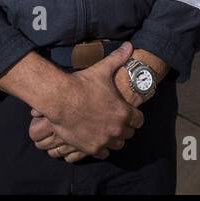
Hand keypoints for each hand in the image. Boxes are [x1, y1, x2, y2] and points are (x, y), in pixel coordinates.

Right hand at [28, 42, 141, 160]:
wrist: (60, 99)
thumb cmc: (82, 84)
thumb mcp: (102, 70)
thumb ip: (118, 58)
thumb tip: (129, 46)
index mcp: (123, 112)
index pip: (139, 121)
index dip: (133, 116)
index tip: (127, 113)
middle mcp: (117, 129)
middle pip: (128, 134)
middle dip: (123, 127)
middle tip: (114, 120)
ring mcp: (104, 141)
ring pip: (117, 145)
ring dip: (113, 139)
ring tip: (105, 130)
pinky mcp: (91, 149)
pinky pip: (102, 154)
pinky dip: (100, 148)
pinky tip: (95, 139)